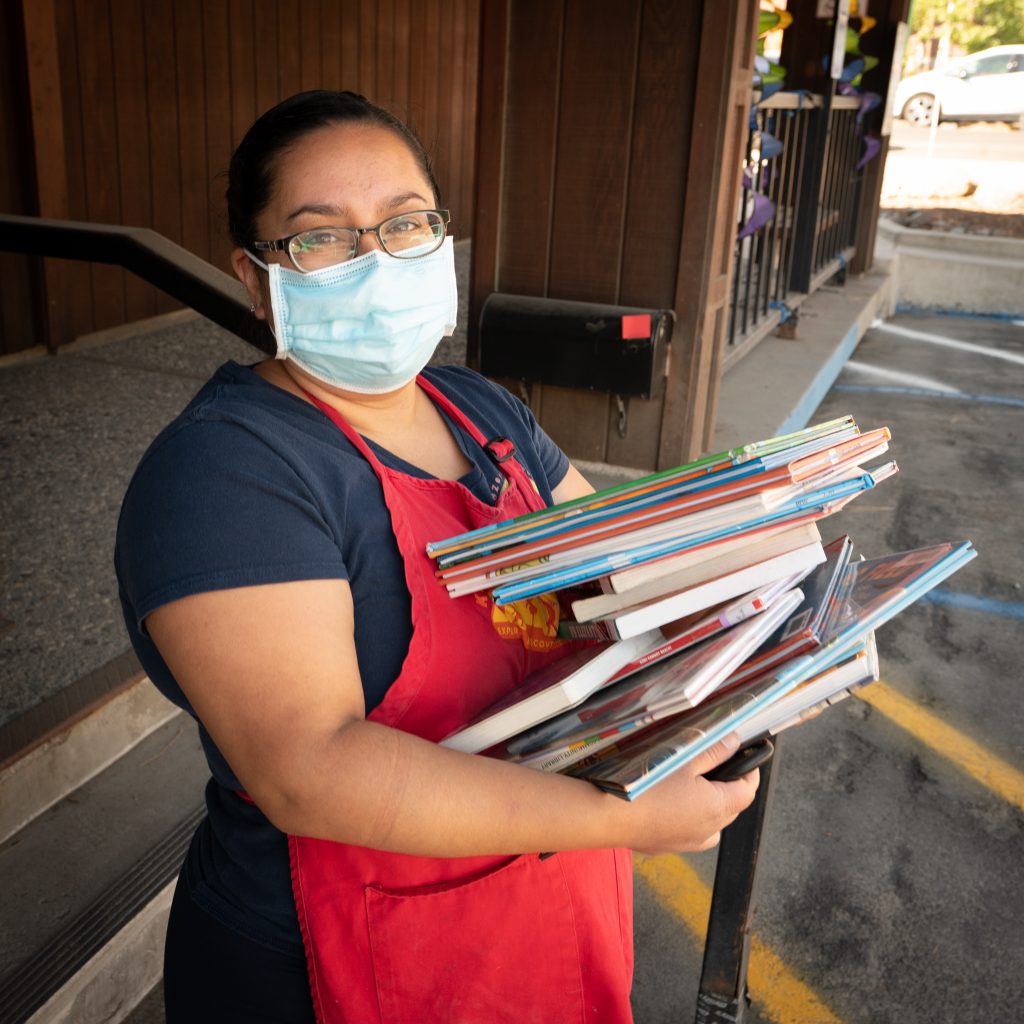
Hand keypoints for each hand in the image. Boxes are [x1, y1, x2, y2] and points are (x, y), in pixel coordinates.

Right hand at [625, 734, 760, 854]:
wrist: (609, 816)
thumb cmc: (646, 786)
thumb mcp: (683, 759)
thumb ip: (713, 752)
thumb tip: (734, 743)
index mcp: (717, 807)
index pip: (747, 791)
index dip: (750, 773)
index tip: (747, 759)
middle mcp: (707, 830)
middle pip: (732, 809)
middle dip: (730, 787)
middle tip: (717, 765)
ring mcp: (687, 842)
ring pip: (712, 825)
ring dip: (711, 807)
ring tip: (693, 786)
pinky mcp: (666, 847)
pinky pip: (689, 833)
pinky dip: (689, 819)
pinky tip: (670, 804)